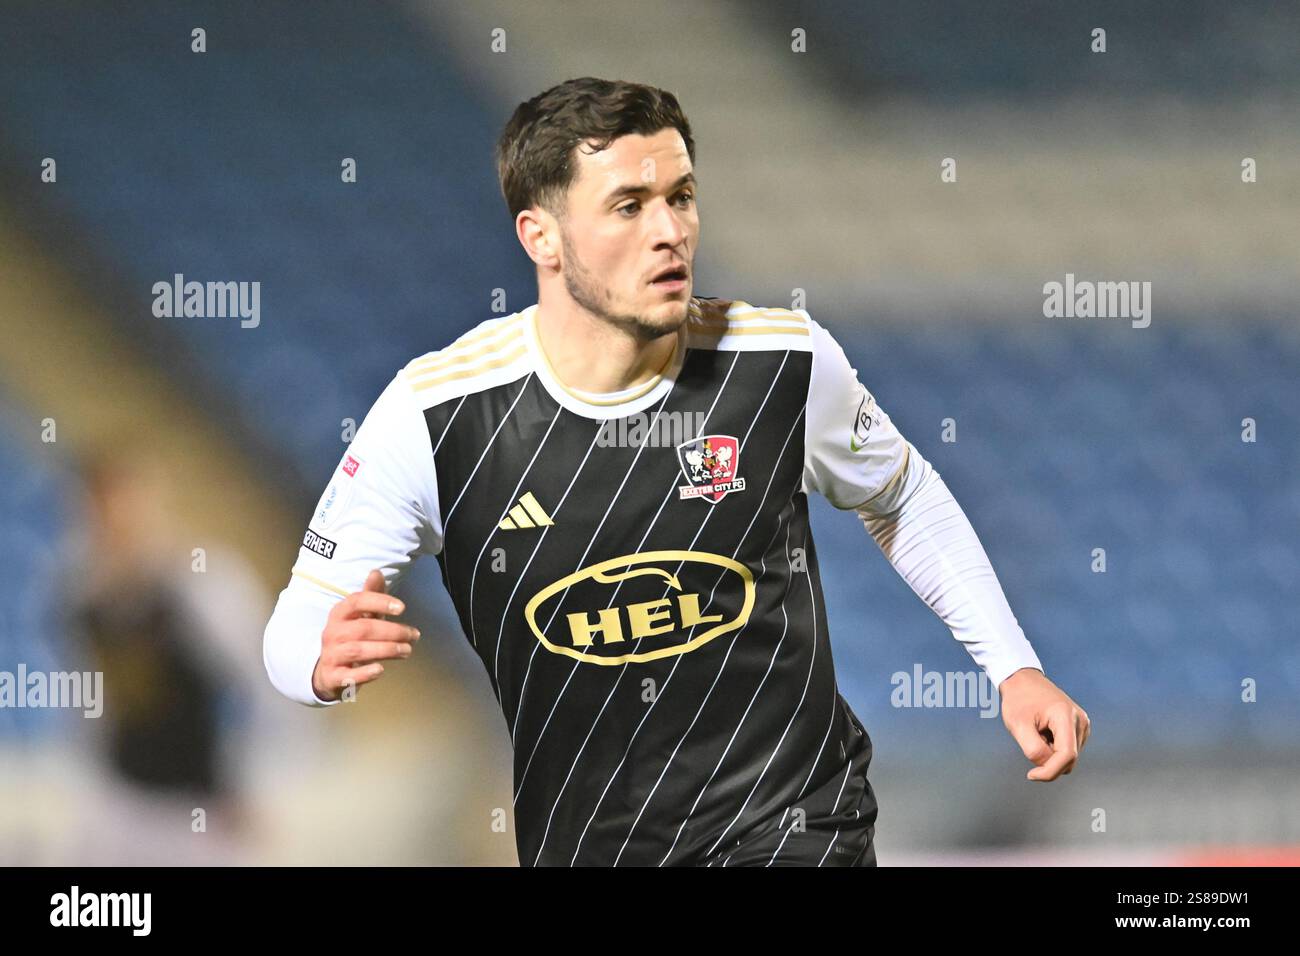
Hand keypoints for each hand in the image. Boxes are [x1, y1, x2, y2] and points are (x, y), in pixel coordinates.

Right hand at [311, 569, 419, 700]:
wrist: (329, 671)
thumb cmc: (351, 638)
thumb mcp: (361, 617)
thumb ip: (371, 597)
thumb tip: (376, 572)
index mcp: (339, 613)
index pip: (357, 601)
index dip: (379, 602)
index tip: (402, 608)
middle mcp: (332, 632)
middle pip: (363, 628)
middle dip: (392, 631)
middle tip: (413, 635)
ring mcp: (331, 655)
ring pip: (358, 650)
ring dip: (386, 650)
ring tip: (407, 650)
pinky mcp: (332, 676)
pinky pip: (347, 675)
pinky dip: (364, 673)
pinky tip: (381, 669)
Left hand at [999, 667, 1090, 780]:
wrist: (1023, 680)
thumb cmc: (1018, 700)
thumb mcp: (1018, 725)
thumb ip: (1033, 750)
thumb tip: (1047, 766)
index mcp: (1066, 716)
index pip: (1067, 756)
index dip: (1050, 771)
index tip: (1031, 775)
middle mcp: (1080, 721)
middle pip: (1068, 760)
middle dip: (1048, 760)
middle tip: (1029, 740)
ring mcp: (1082, 724)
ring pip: (1068, 758)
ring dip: (1050, 753)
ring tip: (1037, 732)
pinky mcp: (1080, 728)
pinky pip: (1067, 750)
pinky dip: (1054, 748)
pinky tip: (1044, 732)